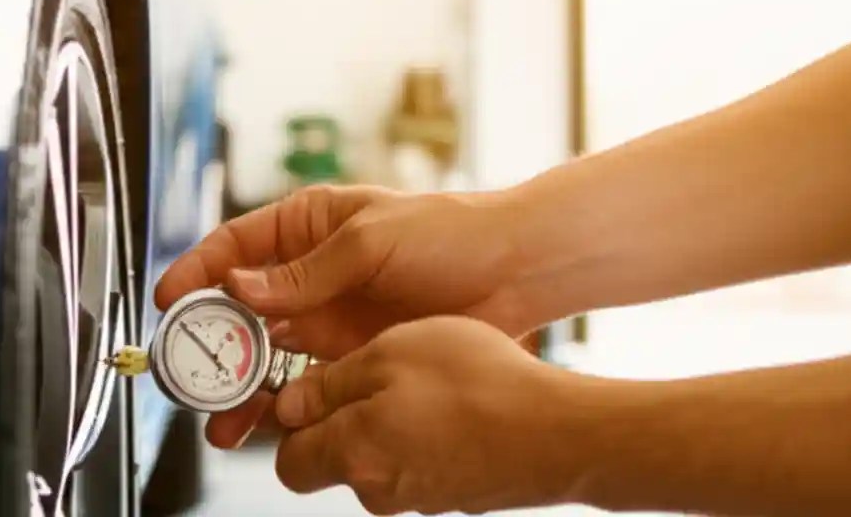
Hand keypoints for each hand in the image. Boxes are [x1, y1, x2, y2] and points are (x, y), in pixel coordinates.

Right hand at [155, 185, 534, 447]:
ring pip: (266, 353)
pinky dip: (283, 403)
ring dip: (240, 385)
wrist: (515, 272)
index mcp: (307, 226)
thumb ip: (305, 271)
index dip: (197, 272)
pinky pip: (305, 381)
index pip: (235, 246)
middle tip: (187, 376)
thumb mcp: (371, 240)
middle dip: (209, 344)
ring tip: (221, 421)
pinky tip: (269, 422)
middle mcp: (308, 273)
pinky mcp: (352, 354)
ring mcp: (329, 316)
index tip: (170, 301)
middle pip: (240, 309)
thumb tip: (241, 287)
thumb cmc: (449, 232)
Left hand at [273, 316, 580, 514]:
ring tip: (425, 380)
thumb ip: (330, 382)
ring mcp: (422, 498)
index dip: (292, 423)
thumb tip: (290, 404)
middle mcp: (380, 490)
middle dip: (344, 418)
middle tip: (374, 371)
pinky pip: (423, 460)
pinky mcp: (458, 495)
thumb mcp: (388, 353)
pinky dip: (428, 433)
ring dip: (390, 420)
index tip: (309, 387)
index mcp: (352, 456)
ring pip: (381, 456)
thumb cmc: (478, 386)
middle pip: (335, 459)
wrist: (561, 432)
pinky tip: (457, 402)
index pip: (289, 463)